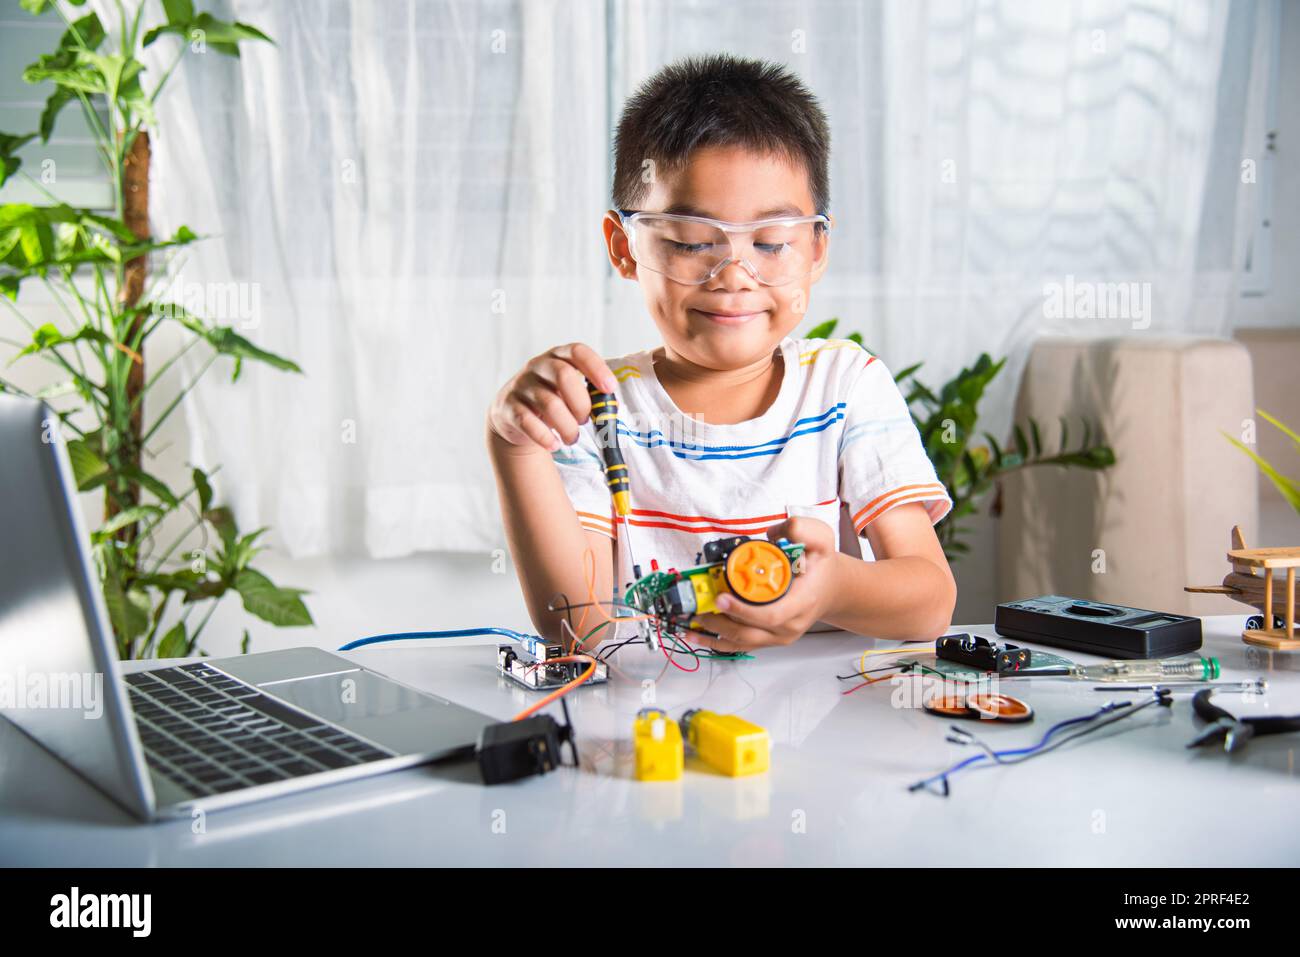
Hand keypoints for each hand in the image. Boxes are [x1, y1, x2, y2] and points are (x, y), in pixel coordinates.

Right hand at [487, 342, 616, 452]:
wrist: (513, 414)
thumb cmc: (552, 399)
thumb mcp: (568, 389)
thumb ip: (588, 392)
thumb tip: (611, 407)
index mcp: (558, 356)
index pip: (577, 352)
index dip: (596, 367)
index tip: (610, 388)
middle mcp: (538, 366)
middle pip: (563, 375)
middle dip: (581, 403)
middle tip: (586, 420)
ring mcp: (521, 385)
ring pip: (550, 404)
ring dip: (567, 427)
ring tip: (572, 438)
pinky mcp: (508, 407)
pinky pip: (528, 422)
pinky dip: (545, 437)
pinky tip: (554, 444)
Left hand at [691, 516, 839, 650]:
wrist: (831, 587)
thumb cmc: (822, 565)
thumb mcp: (821, 538)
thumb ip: (801, 529)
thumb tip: (772, 534)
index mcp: (802, 601)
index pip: (771, 615)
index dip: (744, 610)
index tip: (722, 598)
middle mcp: (790, 624)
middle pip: (750, 633)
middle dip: (720, 623)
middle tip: (698, 608)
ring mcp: (779, 635)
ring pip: (743, 642)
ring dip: (714, 635)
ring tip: (691, 623)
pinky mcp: (769, 638)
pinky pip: (742, 645)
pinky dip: (718, 641)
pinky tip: (698, 635)